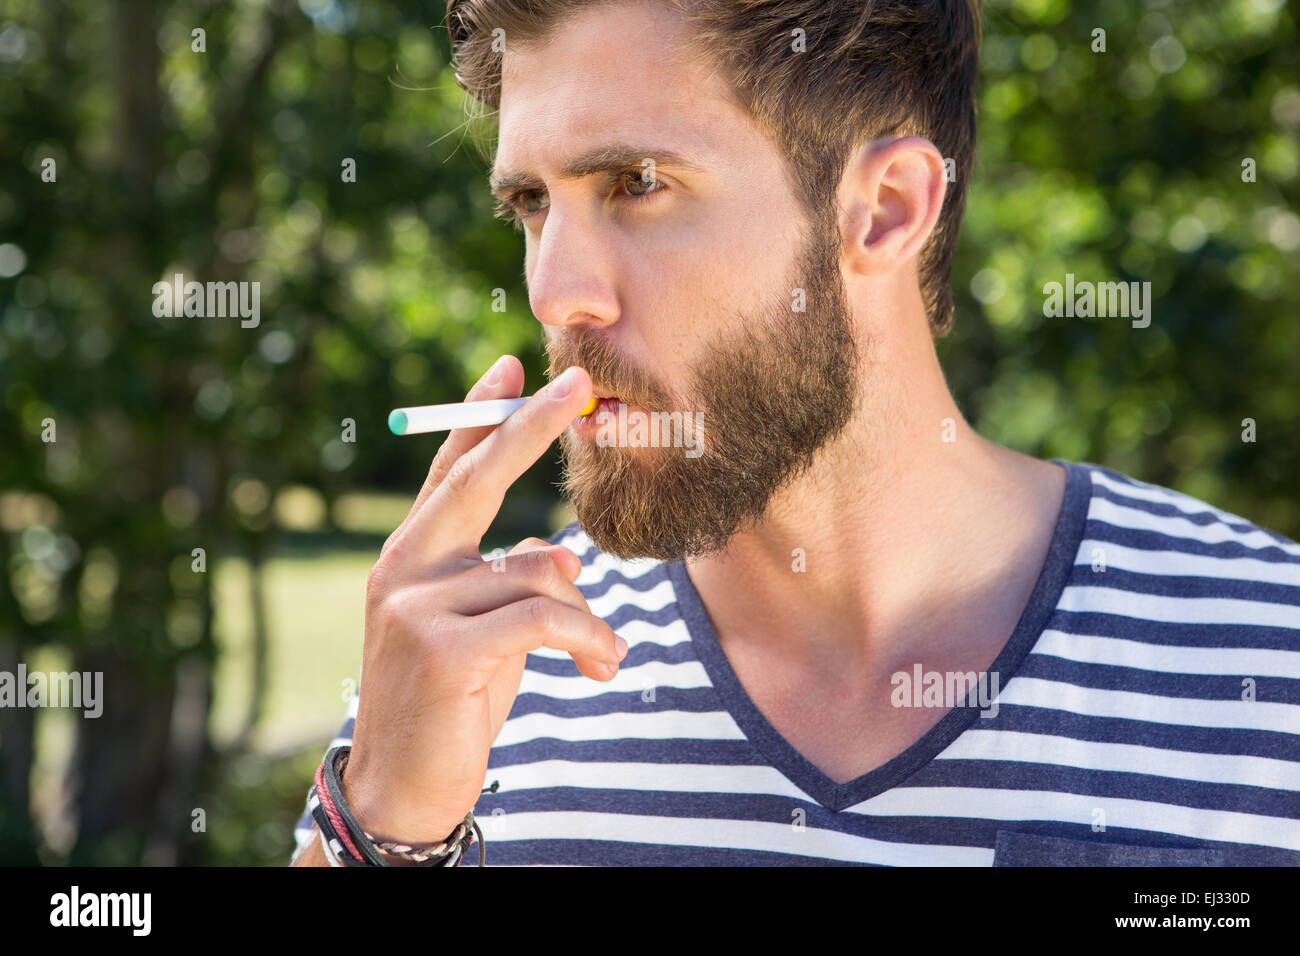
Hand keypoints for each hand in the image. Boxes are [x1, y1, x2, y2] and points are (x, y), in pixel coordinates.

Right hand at [340, 357, 627, 843]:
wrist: (404, 789)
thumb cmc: (451, 705)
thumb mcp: (485, 634)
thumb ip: (509, 582)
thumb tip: (555, 546)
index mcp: (410, 559)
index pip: (449, 474)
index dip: (481, 418)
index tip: (511, 366)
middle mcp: (403, 569)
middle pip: (476, 479)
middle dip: (529, 426)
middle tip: (578, 385)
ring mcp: (415, 606)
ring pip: (537, 569)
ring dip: (588, 616)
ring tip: (604, 659)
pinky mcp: (443, 648)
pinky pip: (544, 616)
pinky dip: (588, 639)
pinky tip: (601, 668)